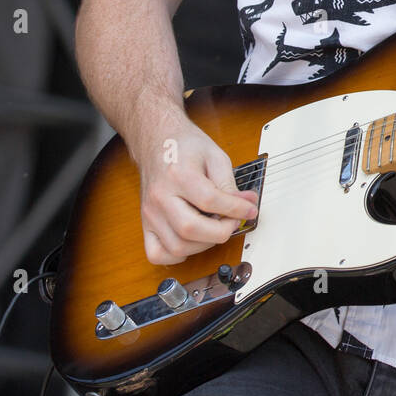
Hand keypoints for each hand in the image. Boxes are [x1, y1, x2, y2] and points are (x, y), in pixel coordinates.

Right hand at [134, 111, 258, 264]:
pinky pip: (157, 254)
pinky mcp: (145, 224)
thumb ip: (230, 183)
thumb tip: (248, 203)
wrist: (157, 141)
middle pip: (190, 229)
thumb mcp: (214, 156)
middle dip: (221, 231)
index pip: (210, 200)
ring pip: (177, 246)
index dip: (236, 209)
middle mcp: (160, 196)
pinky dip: (178, 254)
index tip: (250, 210)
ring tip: (216, 228)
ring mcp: (150, 213)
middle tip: (233, 221)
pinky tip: (193, 240)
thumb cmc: (185, 147)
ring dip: (204, 244)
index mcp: (178, 174)